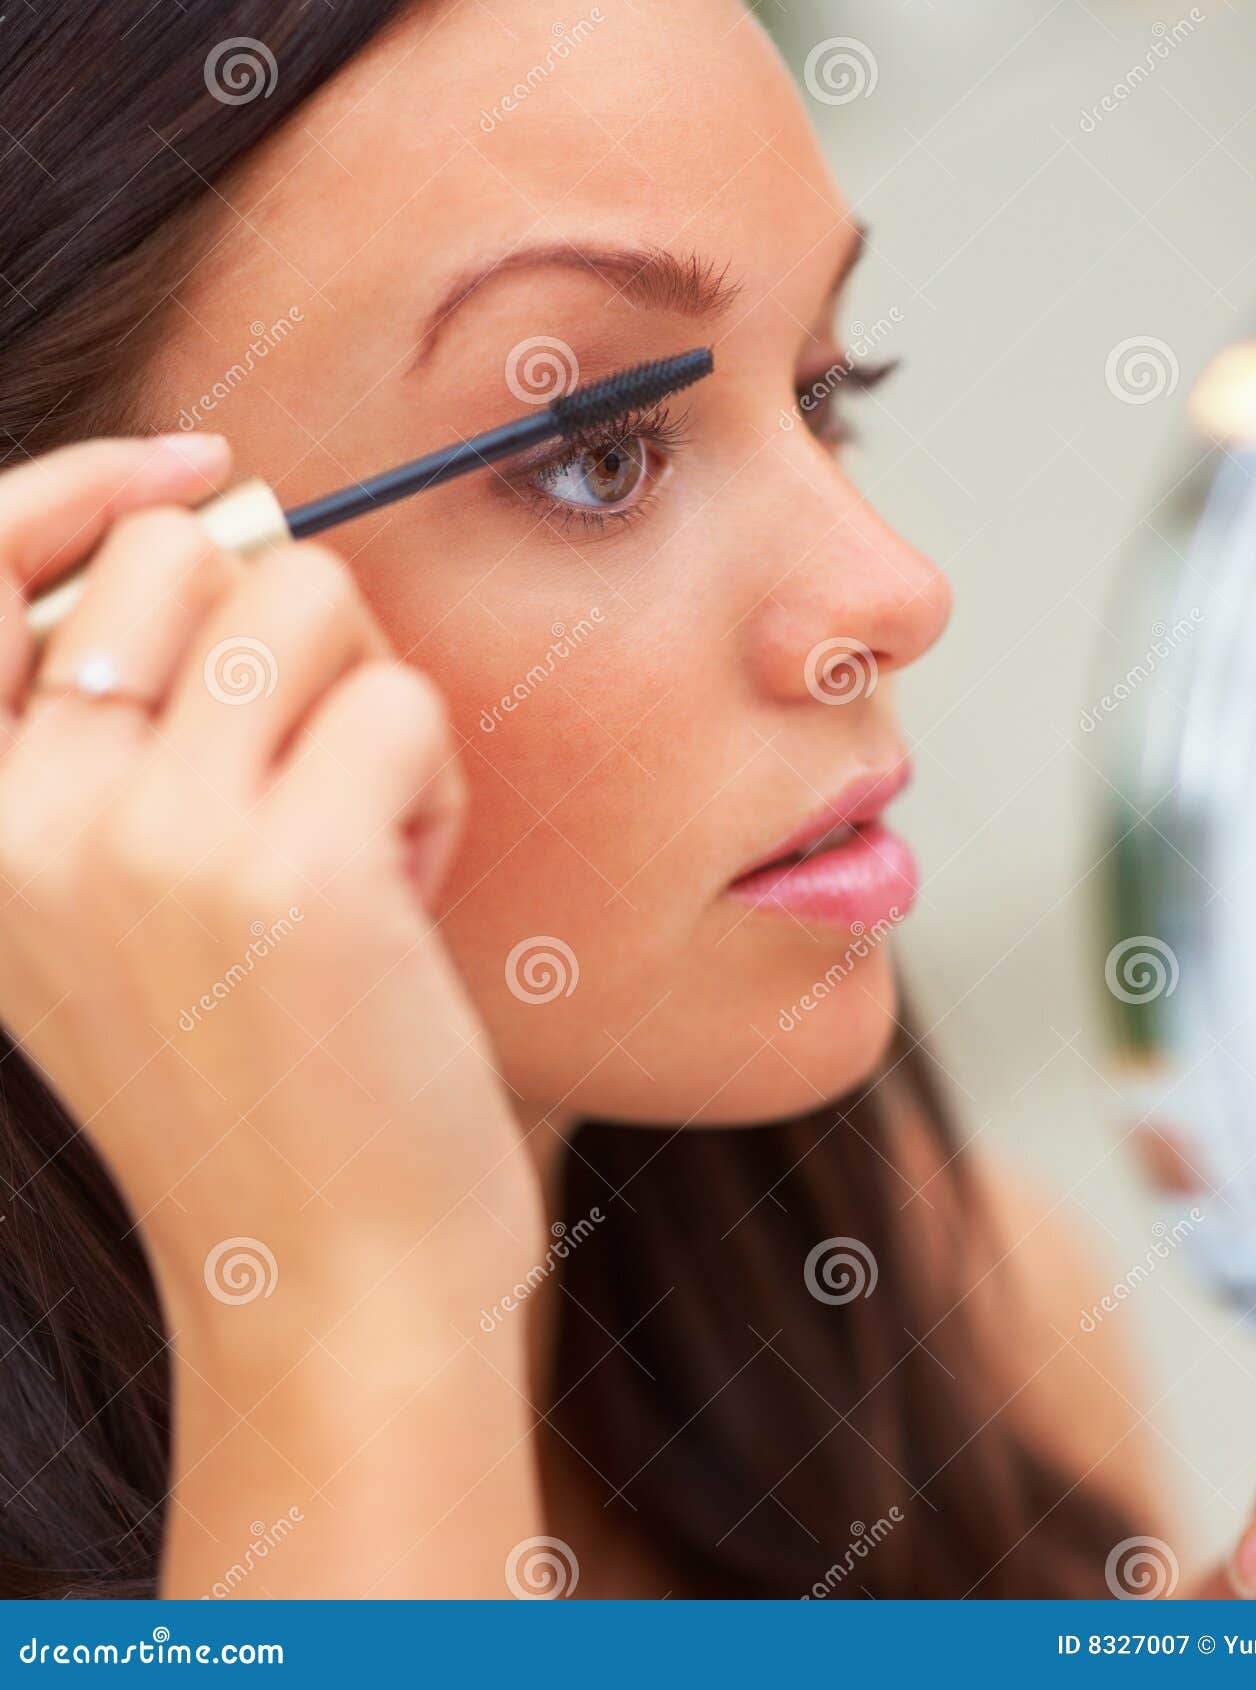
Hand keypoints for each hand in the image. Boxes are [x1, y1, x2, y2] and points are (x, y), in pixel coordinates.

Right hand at [0, 435, 545, 1594]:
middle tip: (319, 774)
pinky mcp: (294, 872)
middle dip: (290, 633)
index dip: (84, 487)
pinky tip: (410, 893)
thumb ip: (114, 733)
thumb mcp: (123, 908)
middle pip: (190, 553)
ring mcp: (149, 844)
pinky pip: (399, 700)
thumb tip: (207, 518)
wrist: (333, 1275)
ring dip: (369, 705)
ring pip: (310, 599)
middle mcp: (24, 823)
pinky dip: (432, 779)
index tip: (197, 466)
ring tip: (365, 841)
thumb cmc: (261, 1078)